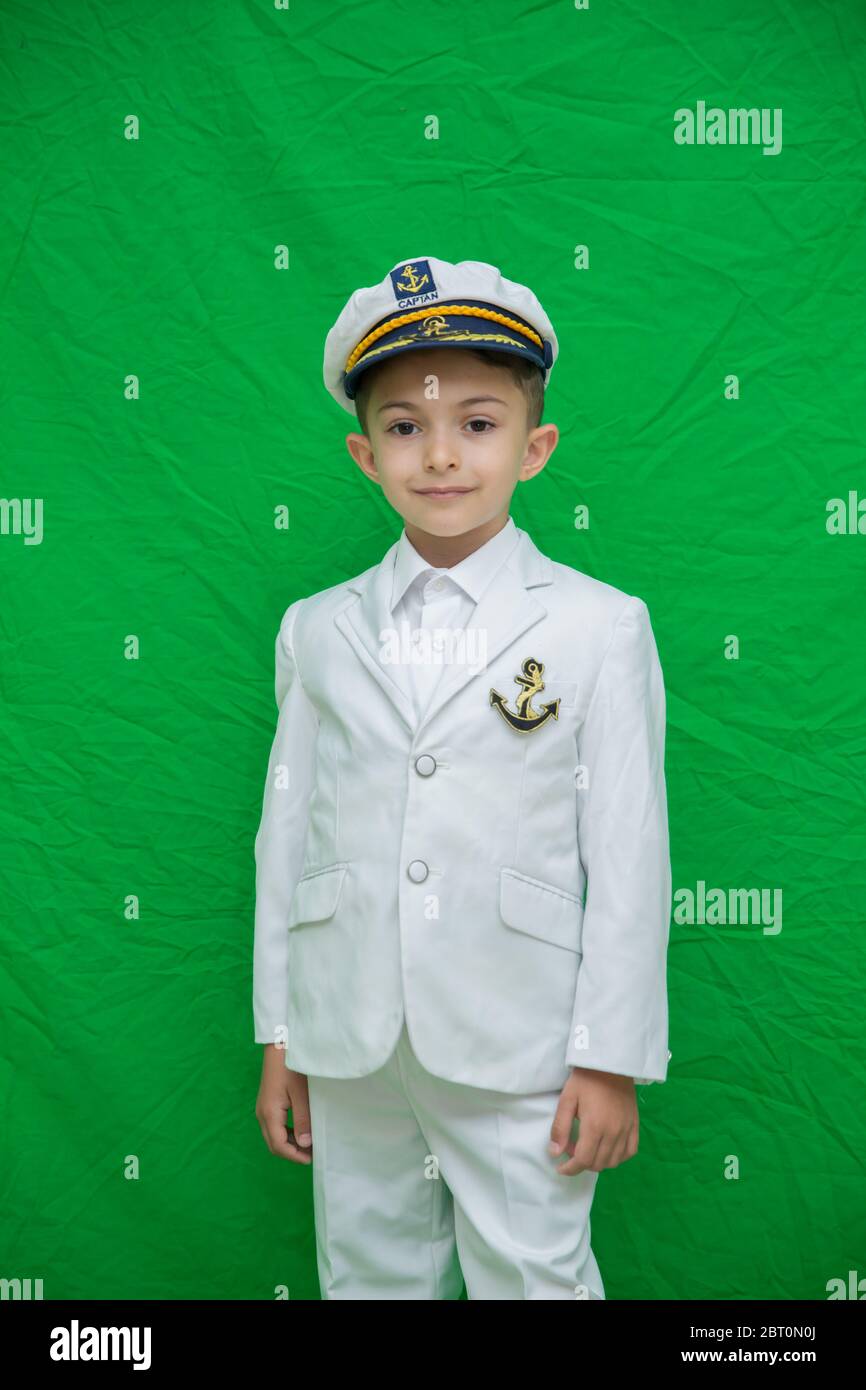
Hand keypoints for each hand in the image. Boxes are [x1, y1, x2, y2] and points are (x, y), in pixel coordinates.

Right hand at [256, 1044, 313, 1164]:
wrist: (278, 1046)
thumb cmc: (290, 1067)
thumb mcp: (300, 1093)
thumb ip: (302, 1119)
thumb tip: (305, 1144)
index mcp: (269, 1114)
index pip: (279, 1145)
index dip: (295, 1156)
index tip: (312, 1159)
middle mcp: (262, 1114)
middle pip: (274, 1144)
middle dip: (292, 1153)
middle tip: (311, 1154)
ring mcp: (262, 1108)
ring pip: (273, 1136)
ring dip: (289, 1144)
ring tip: (308, 1144)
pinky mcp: (266, 1103)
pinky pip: (274, 1126)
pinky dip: (286, 1133)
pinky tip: (299, 1130)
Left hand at [549, 1068, 637, 1175]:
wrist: (610, 1063)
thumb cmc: (585, 1079)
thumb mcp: (567, 1100)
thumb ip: (560, 1127)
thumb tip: (555, 1153)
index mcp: (595, 1127)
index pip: (583, 1160)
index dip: (570, 1169)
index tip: (560, 1167)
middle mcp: (614, 1133)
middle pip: (598, 1164)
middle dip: (581, 1163)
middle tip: (571, 1148)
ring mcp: (627, 1130)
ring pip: (614, 1161)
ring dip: (598, 1162)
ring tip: (587, 1148)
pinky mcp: (635, 1125)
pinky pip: (630, 1152)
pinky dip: (618, 1157)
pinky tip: (607, 1149)